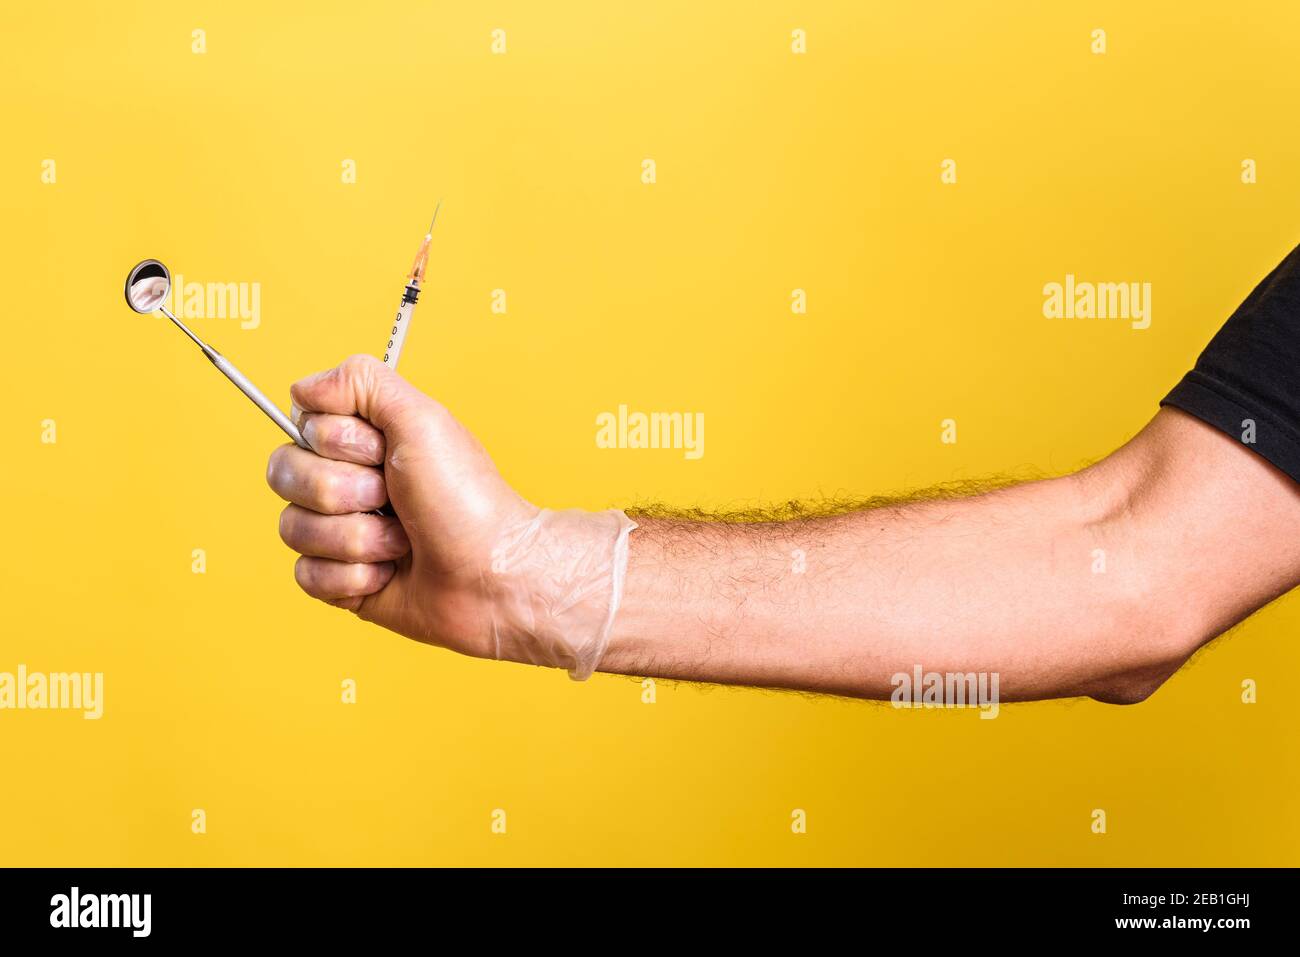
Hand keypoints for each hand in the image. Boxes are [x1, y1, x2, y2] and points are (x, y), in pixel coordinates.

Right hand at [266, 355, 537, 658]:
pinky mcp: (342, 580)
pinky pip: (308, 575)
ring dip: (357, 538)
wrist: (492, 576)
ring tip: (401, 541)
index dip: (337, 443)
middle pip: (284, 476)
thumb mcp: (422, 420)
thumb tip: (302, 388)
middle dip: (345, 493)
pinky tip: (391, 573)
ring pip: (294, 529)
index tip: (383, 452)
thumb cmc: (467, 501)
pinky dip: (355, 576)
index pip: (300, 428)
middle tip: (394, 499)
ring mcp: (342, 533)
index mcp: (364, 443)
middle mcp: (348, 484)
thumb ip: (361, 381)